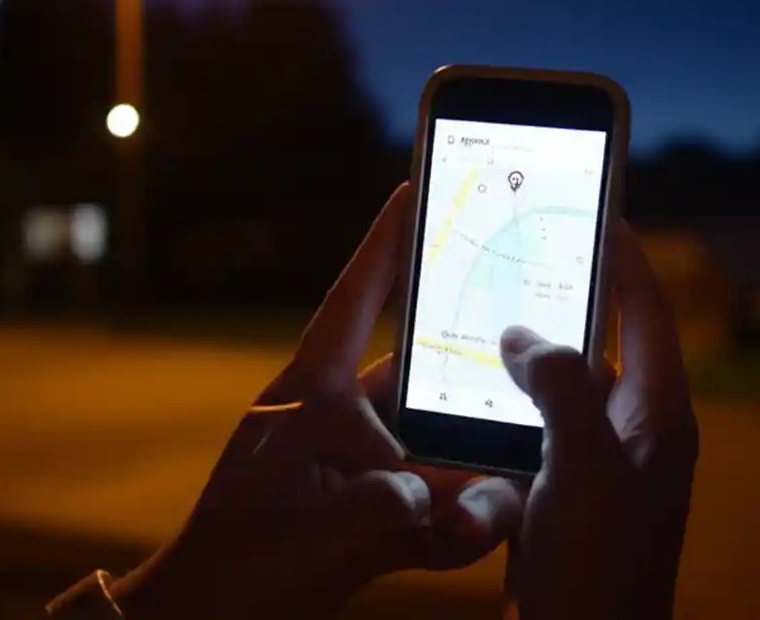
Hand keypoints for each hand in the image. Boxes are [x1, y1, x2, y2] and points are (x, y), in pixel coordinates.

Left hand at [110, 184, 521, 618]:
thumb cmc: (231, 568)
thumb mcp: (302, 535)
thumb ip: (379, 508)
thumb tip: (436, 493)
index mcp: (307, 399)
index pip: (349, 306)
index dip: (382, 248)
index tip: (413, 190)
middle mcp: (338, 424)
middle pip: (420, 381)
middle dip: (471, 385)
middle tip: (528, 365)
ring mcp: (357, 471)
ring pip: (436, 451)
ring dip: (471, 477)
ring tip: (504, 490)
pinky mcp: (370, 519)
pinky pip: (432, 511)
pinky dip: (455, 528)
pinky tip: (470, 539)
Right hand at [501, 221, 698, 618]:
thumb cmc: (599, 567)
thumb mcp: (583, 465)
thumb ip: (558, 385)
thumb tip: (521, 332)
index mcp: (658, 415)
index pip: (648, 312)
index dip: (624, 256)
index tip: (596, 210)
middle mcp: (634, 432)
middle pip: (600, 343)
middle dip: (560, 302)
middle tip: (519, 255)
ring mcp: (597, 465)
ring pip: (560, 388)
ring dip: (523, 358)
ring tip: (483, 316)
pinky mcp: (563, 494)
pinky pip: (533, 431)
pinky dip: (504, 408)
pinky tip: (467, 393)